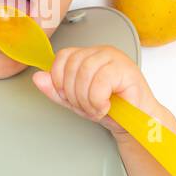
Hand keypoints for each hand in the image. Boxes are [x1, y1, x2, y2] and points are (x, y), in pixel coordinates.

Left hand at [31, 45, 153, 133]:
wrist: (136, 122)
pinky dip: (98, 100)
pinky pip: (100, 82)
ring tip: (96, 108)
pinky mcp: (125, 68)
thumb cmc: (111, 109)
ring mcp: (114, 58)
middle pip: (72, 66)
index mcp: (89, 55)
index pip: (63, 56)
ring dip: (86, 99)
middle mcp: (101, 52)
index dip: (59, 79)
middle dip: (73, 94)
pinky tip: (106, 106)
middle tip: (86, 107)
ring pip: (84, 73)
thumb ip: (56, 90)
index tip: (67, 97)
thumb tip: (38, 78)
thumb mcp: (76, 101)